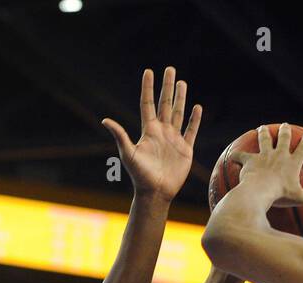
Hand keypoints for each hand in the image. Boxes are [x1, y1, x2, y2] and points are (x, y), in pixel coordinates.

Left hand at [102, 67, 201, 202]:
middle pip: (165, 104)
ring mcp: (174, 139)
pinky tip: (197, 107)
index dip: (148, 88)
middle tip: (170, 69)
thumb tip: (105, 120)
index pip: (148, 104)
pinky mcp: (185, 149)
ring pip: (179, 114)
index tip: (148, 71)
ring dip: (181, 98)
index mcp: (148, 131)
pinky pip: (191, 131)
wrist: (155, 192)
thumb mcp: (128, 153)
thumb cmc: (139, 175)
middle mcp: (161, 132)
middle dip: (167, 87)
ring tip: (182, 83)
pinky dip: (195, 119)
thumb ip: (120, 135)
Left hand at [231, 123, 302, 211]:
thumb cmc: (281, 195)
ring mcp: (264, 155)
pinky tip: (232, 155)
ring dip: (264, 133)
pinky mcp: (250, 160)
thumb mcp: (299, 198)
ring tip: (262, 128)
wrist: (261, 190)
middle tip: (285, 125)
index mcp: (292, 162)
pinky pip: (241, 156)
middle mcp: (279, 155)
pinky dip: (237, 156)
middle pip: (283, 138)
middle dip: (285, 131)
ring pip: (264, 140)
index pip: (302, 149)